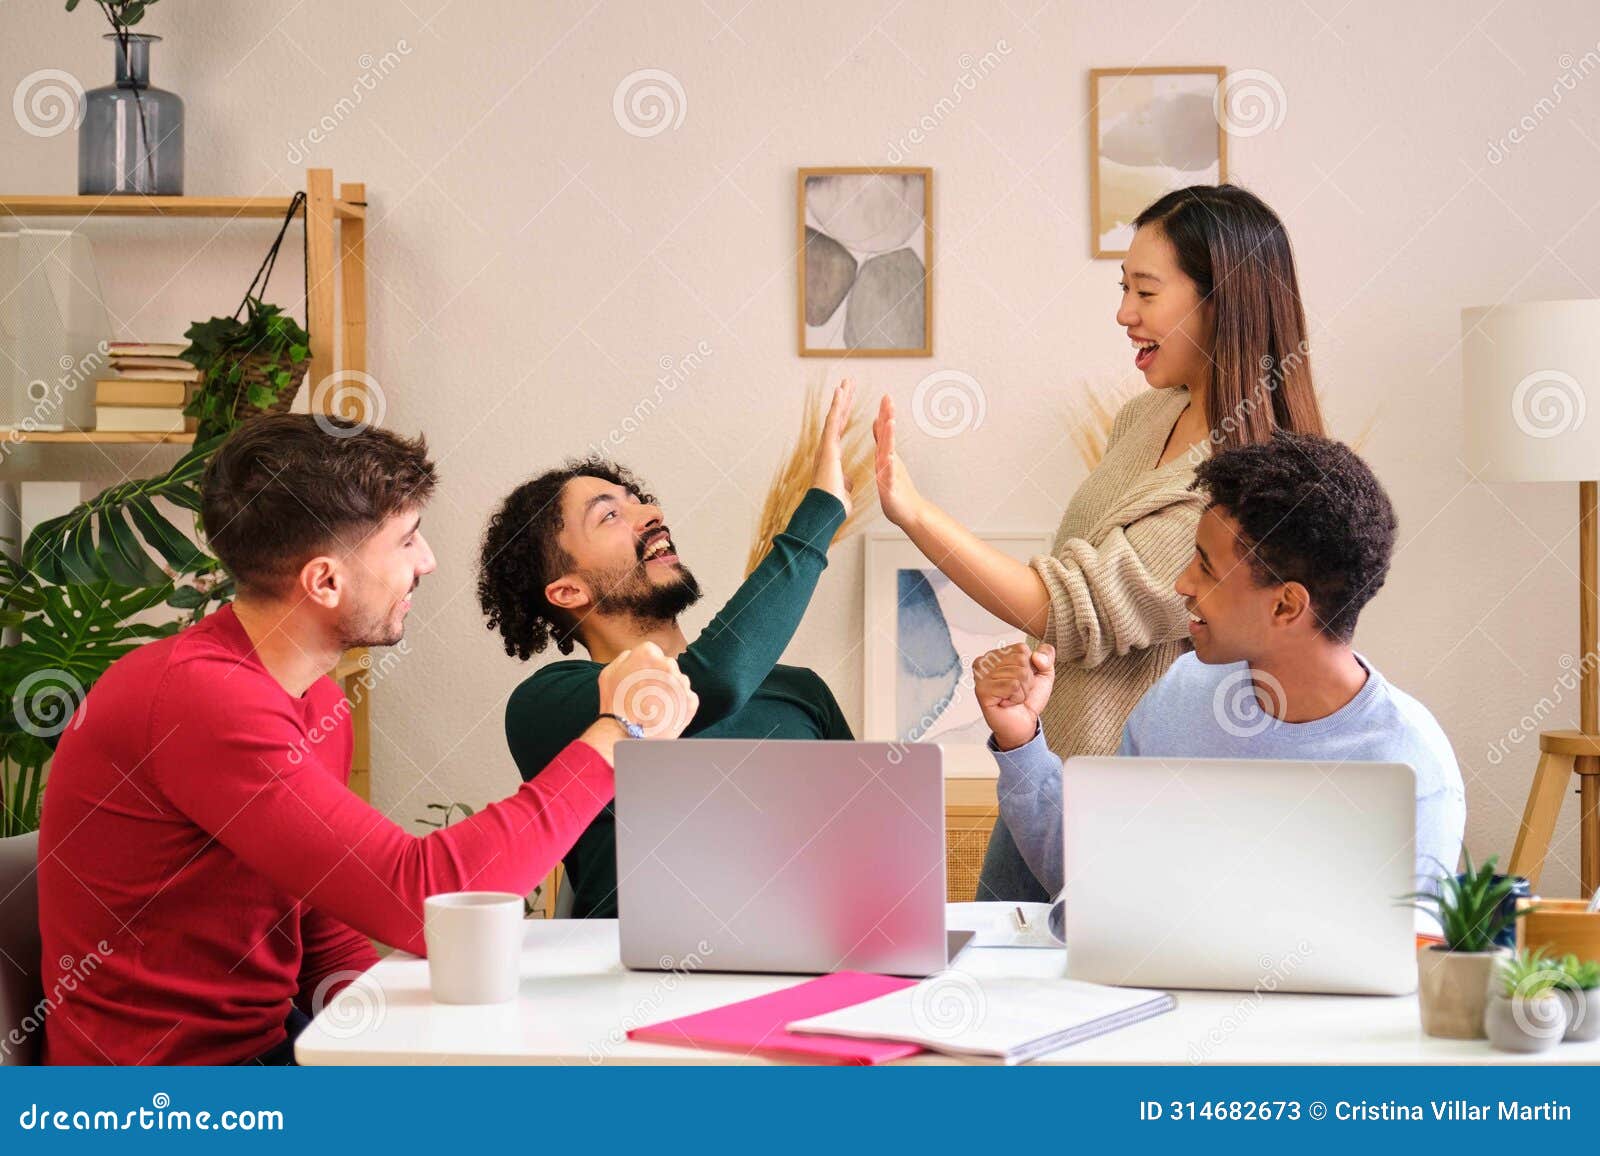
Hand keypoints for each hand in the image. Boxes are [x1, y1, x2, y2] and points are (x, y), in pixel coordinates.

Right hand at [596, 641, 698, 739]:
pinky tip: (665, 714)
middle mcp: (668, 664)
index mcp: (648, 653)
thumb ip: (624, 658)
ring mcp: (681, 683)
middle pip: (668, 666)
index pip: (653, 653)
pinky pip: (687, 698)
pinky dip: (680, 705)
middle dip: (660, 678)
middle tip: (646, 696)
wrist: (624, 735)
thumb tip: (633, 655)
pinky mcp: (690, 701)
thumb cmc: (614, 705)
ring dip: (670, 691)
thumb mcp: (608, 673)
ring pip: (679, 682)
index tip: (641, 681)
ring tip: (655, 707)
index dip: (646, 668)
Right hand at [810, 378, 854, 516]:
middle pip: (836, 419)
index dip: (843, 413)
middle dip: (842, 400)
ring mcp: (826, 446)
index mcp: (832, 455)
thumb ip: (845, 481)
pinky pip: (832, 422)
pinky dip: (836, 406)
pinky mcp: (828, 447)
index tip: (847, 399)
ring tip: (845, 382)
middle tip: (846, 383)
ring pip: (834, 417)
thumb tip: (847, 481)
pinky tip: (839, 392)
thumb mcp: (844, 489)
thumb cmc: (834, 505)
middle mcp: (827, 448)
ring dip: (840, 399)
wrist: (827, 511)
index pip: (839, 429)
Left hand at [872, 395, 924, 529]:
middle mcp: (889, 460)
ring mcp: (891, 473)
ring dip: (890, 438)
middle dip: (889, 417)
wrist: (909, 512)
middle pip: (888, 436)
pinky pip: (888, 477)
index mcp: (885, 454)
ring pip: (890, 453)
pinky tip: (889, 459)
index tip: (886, 396)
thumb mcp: (887, 459)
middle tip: (889, 400)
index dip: (885, 413)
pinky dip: (889, 467)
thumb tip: (878, 421)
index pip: (884, 430)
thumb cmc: (897, 487)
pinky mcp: (890, 488)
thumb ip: (883, 440)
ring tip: (890, 422)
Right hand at [973, 642, 1055, 751]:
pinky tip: (1006, 703)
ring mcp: (981, 675)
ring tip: (1011, 698)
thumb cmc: (1028, 700)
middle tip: (1016, 691)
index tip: (1021, 680)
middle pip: (1020, 660)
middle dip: (1027, 680)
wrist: (1023, 724)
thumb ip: (1047, 655)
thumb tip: (1036, 655)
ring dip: (1022, 691)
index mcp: (997, 654)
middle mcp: (985, 662)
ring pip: (1019, 673)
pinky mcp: (982, 690)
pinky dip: (1016, 698)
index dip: (1030, 667)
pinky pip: (1013, 685)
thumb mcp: (1044, 673)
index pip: (1021, 648)